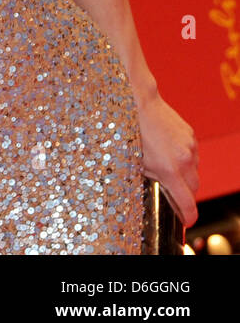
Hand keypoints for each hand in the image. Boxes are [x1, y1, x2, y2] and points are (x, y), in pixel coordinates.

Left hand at [135, 87, 198, 226]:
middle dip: (185, 193)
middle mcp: (184, 159)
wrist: (137, 102)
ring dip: (184, 174)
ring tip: (165, 166)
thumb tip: (156, 192)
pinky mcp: (190, 135)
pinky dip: (183, 158)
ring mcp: (190, 146)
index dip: (187, 215)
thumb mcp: (133, 161)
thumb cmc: (128, 130)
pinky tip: (167, 151)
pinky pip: (192, 154)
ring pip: (194, 170)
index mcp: (170, 170)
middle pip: (194, 188)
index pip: (187, 202)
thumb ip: (150, 179)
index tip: (185, 221)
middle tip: (171, 192)